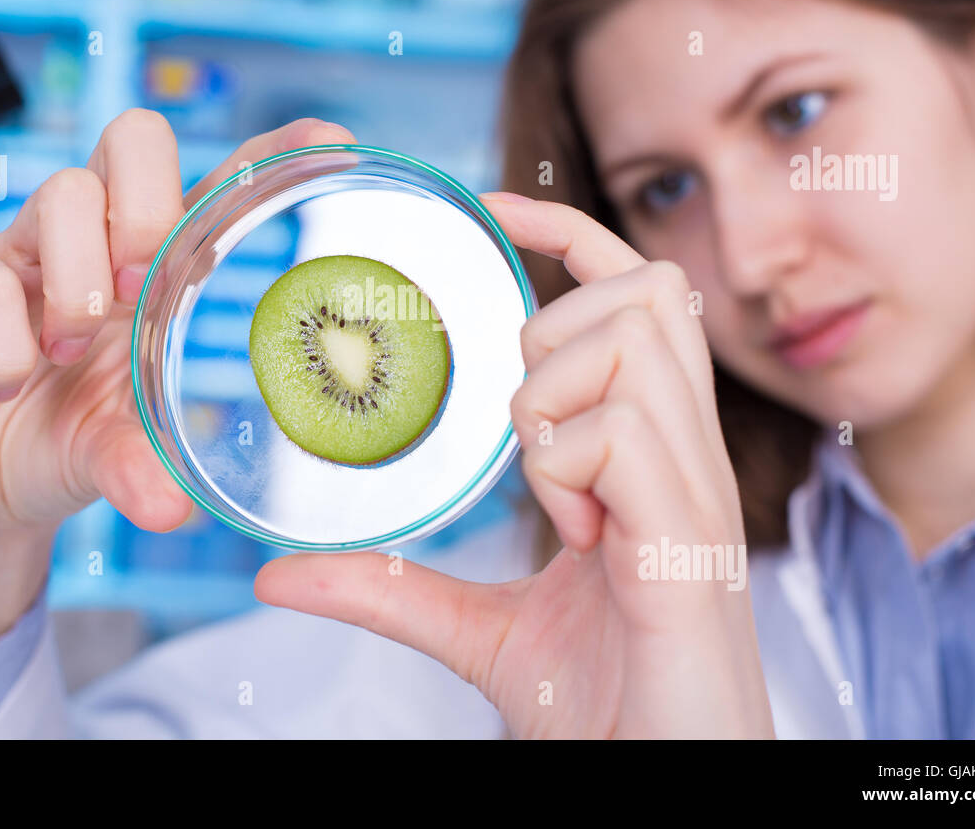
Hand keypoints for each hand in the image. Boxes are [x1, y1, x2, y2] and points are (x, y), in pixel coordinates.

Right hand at [0, 114, 356, 712]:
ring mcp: (27, 256)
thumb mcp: (123, 452)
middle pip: (132, 139)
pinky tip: (10, 380)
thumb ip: (146, 466)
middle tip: (143, 281)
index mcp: (161, 266)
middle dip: (146, 199)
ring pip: (60, 192)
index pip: (220, 183)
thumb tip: (171, 509)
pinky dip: (0, 331)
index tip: (331, 142)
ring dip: (77, 273)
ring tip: (73, 346)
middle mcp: (97, 242)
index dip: (271, 153)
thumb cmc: (74, 442)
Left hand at [254, 193, 773, 737]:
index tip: (493, 204)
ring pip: (626, 341)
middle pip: (643, 289)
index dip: (565, 231)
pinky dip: (565, 468)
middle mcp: (691, 451)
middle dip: (557, 337)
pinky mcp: (691, 533)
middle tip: (529, 434)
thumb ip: (390, 586)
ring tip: (558, 496)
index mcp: (655, 453)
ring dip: (554, 404)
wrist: (661, 782)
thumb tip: (276, 576)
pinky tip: (578, 532)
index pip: (632, 292)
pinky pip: (615, 427)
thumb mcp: (477, 629)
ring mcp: (698, 486)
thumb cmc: (602, 704)